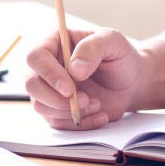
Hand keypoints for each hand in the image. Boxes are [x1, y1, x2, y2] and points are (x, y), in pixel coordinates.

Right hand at [26, 27, 142, 130]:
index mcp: (55, 42)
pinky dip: (80, 123)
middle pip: (32, 85)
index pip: (36, 57)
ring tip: (97, 104)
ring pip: (41, 106)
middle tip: (87, 100)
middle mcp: (47, 66)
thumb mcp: (114, 42)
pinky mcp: (57, 110)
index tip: (69, 88)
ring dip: (69, 111)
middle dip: (57, 98)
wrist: (132, 82)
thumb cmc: (120, 57)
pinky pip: (57, 123)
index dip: (48, 74)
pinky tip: (100, 115)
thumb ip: (93, 48)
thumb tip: (74, 69)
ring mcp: (50, 89)